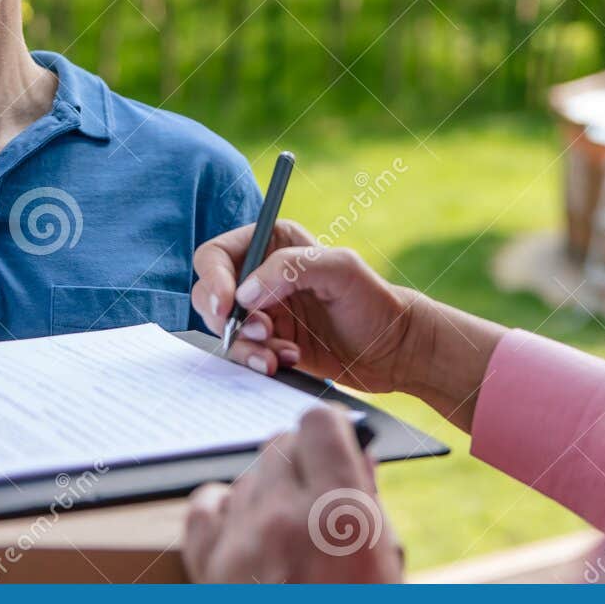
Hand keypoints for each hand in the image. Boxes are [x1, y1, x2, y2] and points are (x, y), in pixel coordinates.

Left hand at [183, 406, 402, 582]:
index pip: (317, 423)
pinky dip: (226, 510)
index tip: (337, 448)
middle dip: (301, 463)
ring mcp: (239, 546)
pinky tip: (248, 532)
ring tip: (290, 532)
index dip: (329, 432)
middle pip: (279, 445)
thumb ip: (368, 505)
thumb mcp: (388, 571)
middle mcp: (285, 520)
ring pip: (247, 474)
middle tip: (318, 497)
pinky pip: (207, 505)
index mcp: (342, 520)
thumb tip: (356, 456)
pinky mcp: (208, 571)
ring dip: (268, 489)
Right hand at [191, 218, 427, 393]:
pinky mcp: (270, 343)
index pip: (218, 254)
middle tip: (259, 331)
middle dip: (226, 317)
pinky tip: (288, 360)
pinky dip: (257, 360)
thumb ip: (288, 269)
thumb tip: (243, 294)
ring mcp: (264, 311)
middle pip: (210, 293)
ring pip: (225, 328)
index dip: (213, 279)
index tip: (227, 306)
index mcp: (274, 243)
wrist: (394, 350)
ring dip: (245, 345)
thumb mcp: (340, 269)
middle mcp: (262, 275)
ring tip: (278, 354)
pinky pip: (244, 352)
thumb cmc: (374, 301)